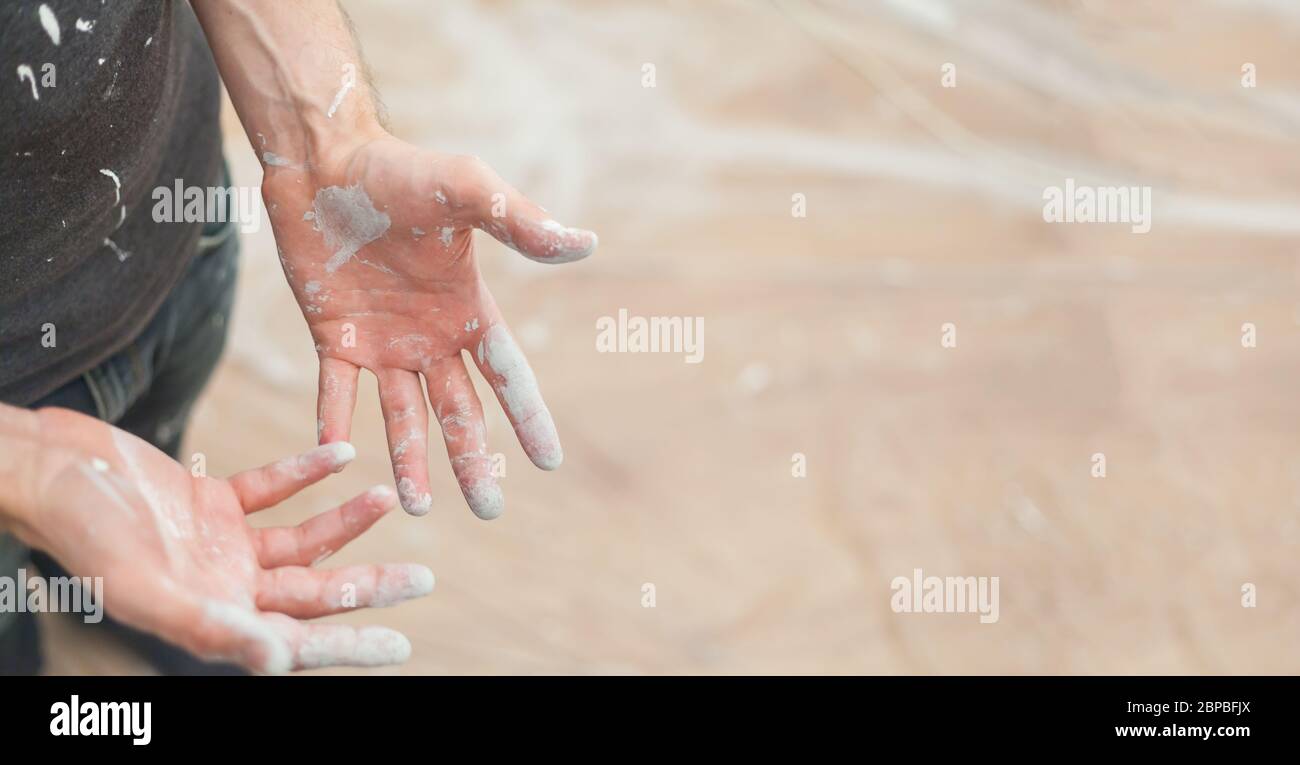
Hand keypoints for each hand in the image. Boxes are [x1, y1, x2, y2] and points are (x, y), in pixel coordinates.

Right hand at [14, 407, 432, 673]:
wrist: (46, 469)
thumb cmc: (81, 533)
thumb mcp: (143, 586)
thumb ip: (209, 626)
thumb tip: (279, 660)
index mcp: (213, 615)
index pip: (296, 640)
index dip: (348, 645)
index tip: (401, 643)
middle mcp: (224, 584)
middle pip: (313, 591)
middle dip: (367, 586)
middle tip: (423, 579)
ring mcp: (219, 542)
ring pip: (301, 539)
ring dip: (345, 521)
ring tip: (389, 497)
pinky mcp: (209, 499)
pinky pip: (271, 489)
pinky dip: (304, 473)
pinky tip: (341, 454)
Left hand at [261, 132, 597, 518]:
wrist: (326, 158)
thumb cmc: (401, 169)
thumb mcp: (468, 190)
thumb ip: (520, 222)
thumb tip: (585, 243)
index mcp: (468, 309)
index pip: (508, 375)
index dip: (528, 418)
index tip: (548, 463)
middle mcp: (430, 335)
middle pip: (459, 411)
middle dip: (474, 460)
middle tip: (490, 510)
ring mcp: (381, 340)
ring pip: (402, 415)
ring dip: (410, 459)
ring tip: (417, 508)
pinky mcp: (333, 335)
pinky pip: (336, 391)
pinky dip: (335, 422)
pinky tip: (337, 458)